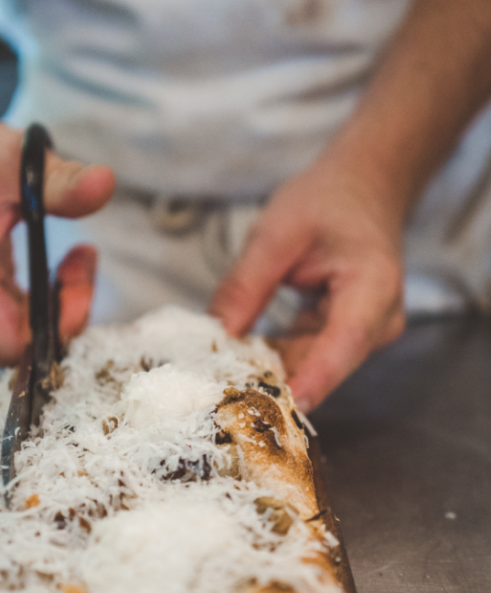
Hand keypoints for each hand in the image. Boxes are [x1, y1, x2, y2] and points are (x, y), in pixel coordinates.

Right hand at [0, 87, 115, 364]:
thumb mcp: (20, 161)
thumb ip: (63, 183)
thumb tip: (105, 183)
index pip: (12, 343)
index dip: (57, 323)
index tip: (79, 269)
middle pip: (16, 348)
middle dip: (62, 312)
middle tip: (81, 259)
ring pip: (14, 342)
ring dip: (52, 308)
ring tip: (71, 259)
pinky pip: (6, 328)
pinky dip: (37, 306)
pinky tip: (52, 269)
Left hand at [208, 156, 405, 410]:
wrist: (364, 187)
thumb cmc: (327, 200)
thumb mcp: (276, 233)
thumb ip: (245, 285)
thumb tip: (214, 335)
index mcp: (374, 287)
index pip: (345, 341)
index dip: (315, 377)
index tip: (283, 405)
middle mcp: (378, 321)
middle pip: (324, 363)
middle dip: (274, 379)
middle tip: (219, 390)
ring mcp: (365, 334)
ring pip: (311, 366)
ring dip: (269, 369)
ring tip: (221, 370)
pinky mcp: (347, 338)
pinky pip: (307, 358)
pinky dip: (275, 357)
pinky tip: (241, 356)